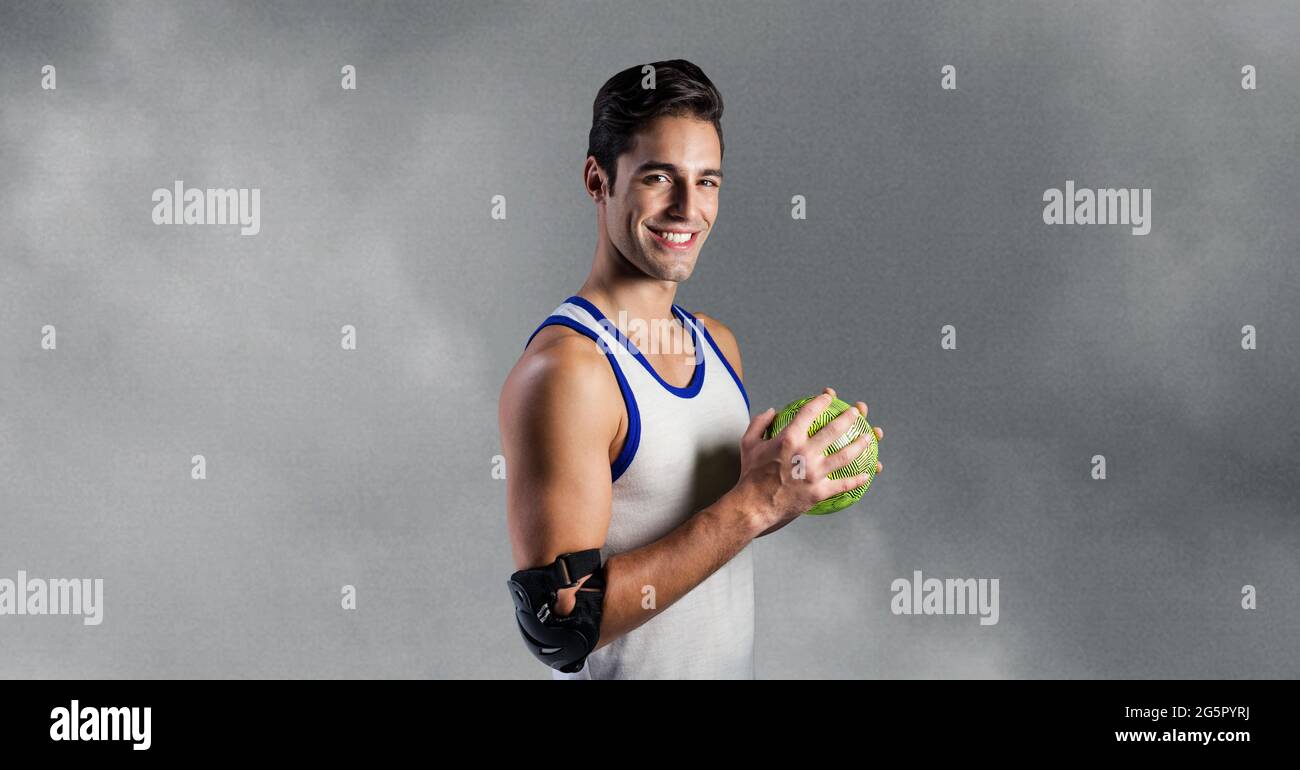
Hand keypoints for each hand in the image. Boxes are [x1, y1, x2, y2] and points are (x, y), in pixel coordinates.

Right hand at [731, 386, 882, 532]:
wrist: (754, 506)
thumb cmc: (751, 474)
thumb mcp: (749, 443)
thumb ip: (760, 423)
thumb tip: (773, 411)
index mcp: (788, 439)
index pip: (809, 413)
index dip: (821, 401)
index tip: (829, 396)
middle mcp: (804, 453)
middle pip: (834, 430)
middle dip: (849, 417)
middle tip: (856, 412)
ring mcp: (814, 473)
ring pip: (845, 456)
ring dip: (860, 444)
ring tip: (870, 437)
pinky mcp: (819, 492)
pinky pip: (843, 485)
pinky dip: (857, 479)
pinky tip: (867, 475)